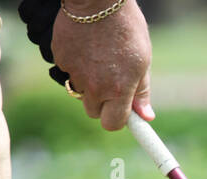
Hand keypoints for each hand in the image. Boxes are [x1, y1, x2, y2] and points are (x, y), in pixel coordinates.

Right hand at [51, 0, 153, 130]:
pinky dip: (76, 65)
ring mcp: (75, 74)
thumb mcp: (142, 59)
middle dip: (103, 103)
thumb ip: (141, 90)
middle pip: (95, 112)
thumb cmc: (125, 26)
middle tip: (112, 82)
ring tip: (99, 60)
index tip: (123, 115)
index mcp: (118, 89)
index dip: (119, 119)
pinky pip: (68, 72)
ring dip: (88, 84)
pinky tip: (85, 47)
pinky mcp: (61, 59)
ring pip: (80, 93)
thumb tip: (146, 116)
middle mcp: (94, 86)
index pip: (113, 123)